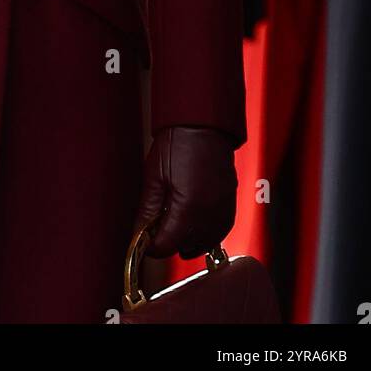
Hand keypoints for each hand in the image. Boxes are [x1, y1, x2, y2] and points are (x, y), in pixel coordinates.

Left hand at [133, 125, 237, 259]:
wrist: (202, 124)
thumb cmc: (178, 143)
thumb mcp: (154, 177)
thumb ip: (148, 210)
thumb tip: (139, 233)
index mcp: (189, 208)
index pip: (169, 244)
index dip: (153, 246)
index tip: (145, 241)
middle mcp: (210, 213)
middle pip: (188, 246)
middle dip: (171, 241)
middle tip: (157, 227)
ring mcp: (223, 208)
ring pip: (207, 242)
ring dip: (190, 239)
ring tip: (174, 224)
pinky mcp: (231, 201)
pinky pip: (221, 229)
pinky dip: (208, 232)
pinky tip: (195, 222)